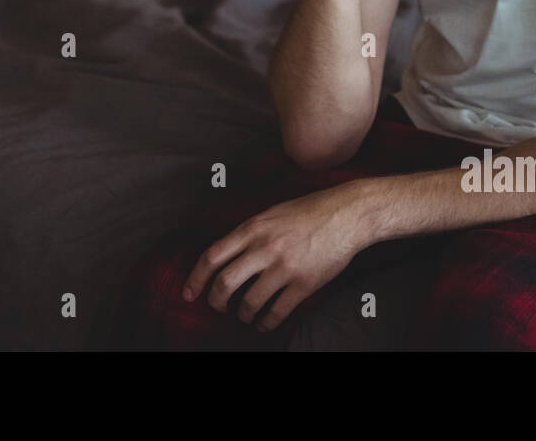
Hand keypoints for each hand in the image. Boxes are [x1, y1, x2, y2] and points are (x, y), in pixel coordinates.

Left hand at [181, 182, 370, 330]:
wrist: (346, 214)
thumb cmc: (308, 211)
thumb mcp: (271, 214)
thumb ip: (249, 233)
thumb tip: (227, 256)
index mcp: (253, 228)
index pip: (212, 256)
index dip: (196, 278)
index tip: (189, 293)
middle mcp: (264, 248)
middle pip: (225, 283)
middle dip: (216, 301)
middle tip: (218, 307)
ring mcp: (284, 267)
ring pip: (249, 302)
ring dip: (242, 314)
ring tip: (244, 315)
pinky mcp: (304, 283)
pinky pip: (277, 312)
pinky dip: (266, 322)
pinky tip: (264, 323)